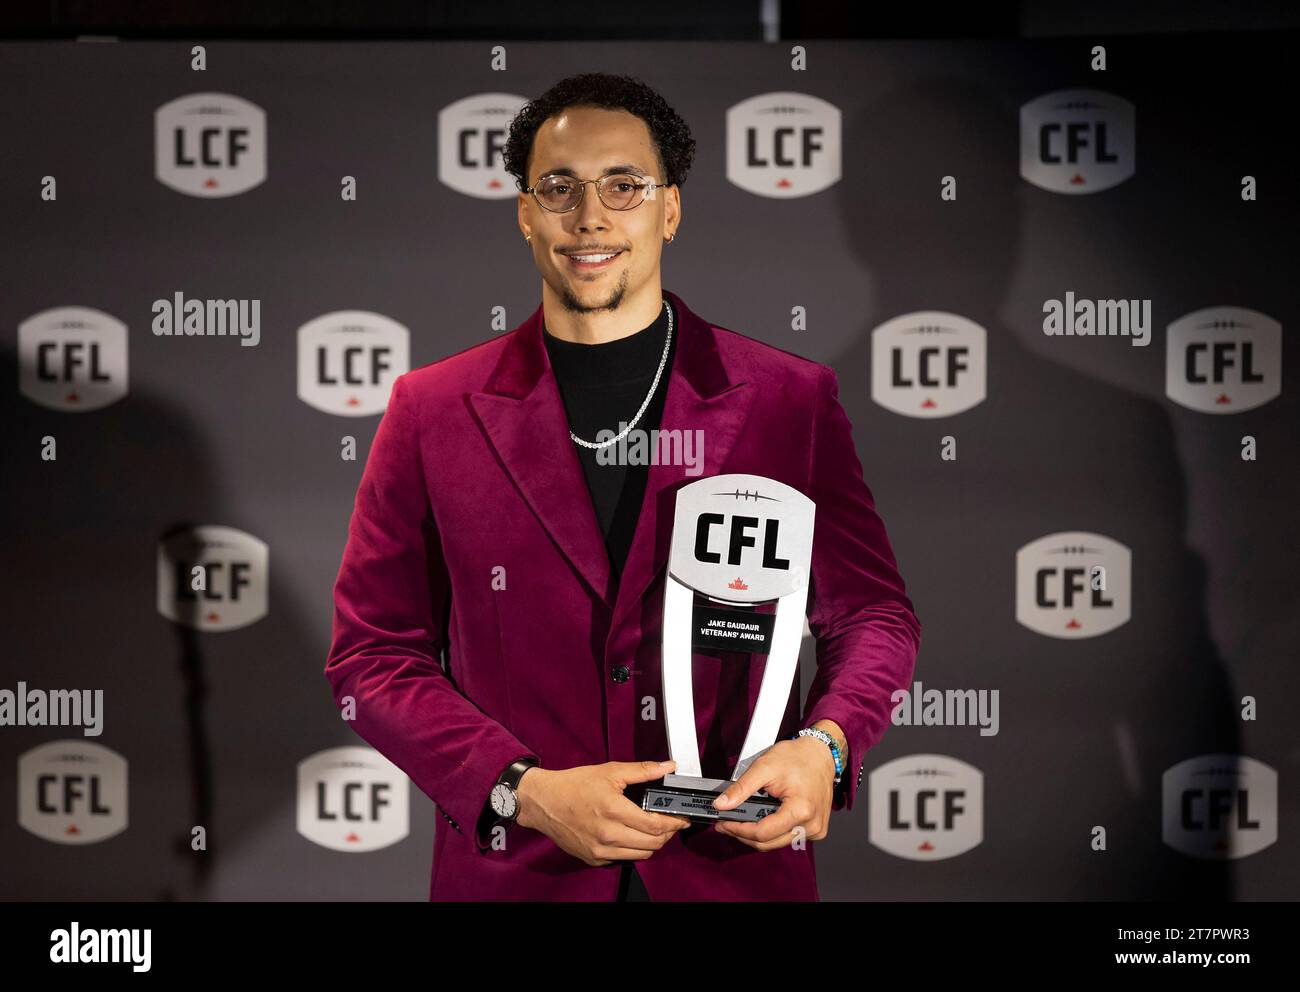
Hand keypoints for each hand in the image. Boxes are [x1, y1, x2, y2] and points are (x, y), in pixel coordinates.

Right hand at [515, 759, 691, 866]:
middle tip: (671, 822)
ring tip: (653, 828)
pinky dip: (634, 849)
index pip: (656, 825)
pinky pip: (624, 858)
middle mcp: (608, 835)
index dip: (675, 822)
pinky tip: (632, 835)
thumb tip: (668, 767)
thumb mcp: (609, 771)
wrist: (543, 802)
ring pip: (641, 855)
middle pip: (653, 844)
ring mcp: (600, 850)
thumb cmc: (573, 785)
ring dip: (653, 843)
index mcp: (614, 810)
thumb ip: (642, 770)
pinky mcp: (594, 858)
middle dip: (668, 834)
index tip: (682, 817)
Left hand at [710, 735, 836, 850]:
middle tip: (726, 824)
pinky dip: (772, 832)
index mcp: (800, 810)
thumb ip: (741, 788)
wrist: (820, 754)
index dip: (738, 830)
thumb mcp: (764, 767)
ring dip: (757, 835)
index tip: (723, 824)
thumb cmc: (797, 757)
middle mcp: (811, 825)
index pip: (762, 833)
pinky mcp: (816, 829)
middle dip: (743, 835)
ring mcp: (815, 829)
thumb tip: (721, 804)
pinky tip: (761, 819)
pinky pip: (788, 837)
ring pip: (777, 843)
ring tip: (741, 821)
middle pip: (768, 843)